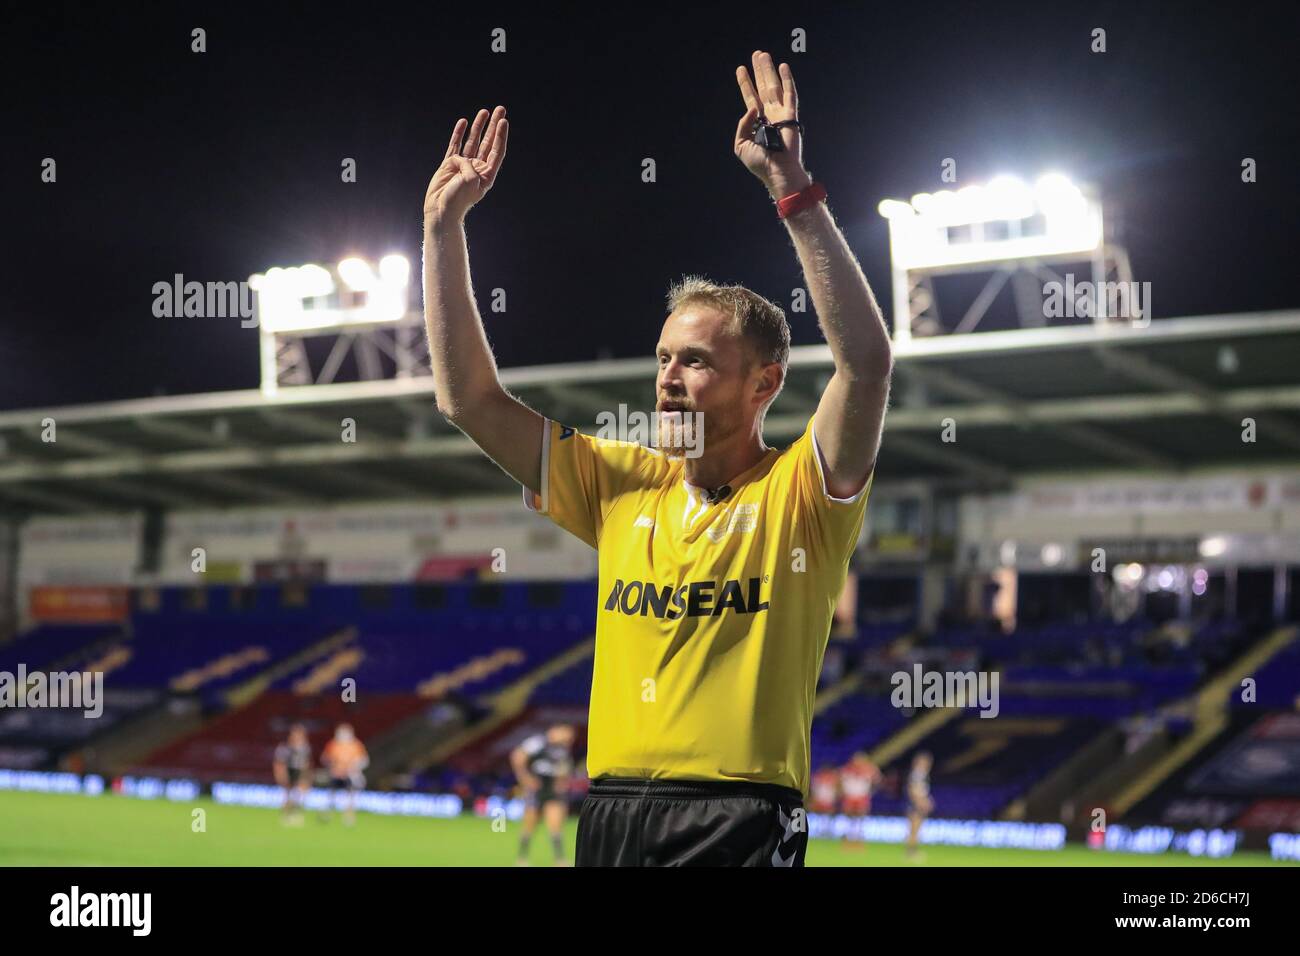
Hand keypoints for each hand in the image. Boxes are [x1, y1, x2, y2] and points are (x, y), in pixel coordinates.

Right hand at [424, 106, 508, 226]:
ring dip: (478, 126)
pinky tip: (463, 122)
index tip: (503, 121)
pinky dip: (459, 134)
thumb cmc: (458, 199)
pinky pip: (455, 145)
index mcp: (487, 175)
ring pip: (473, 141)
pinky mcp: (449, 164)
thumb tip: (458, 158)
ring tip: (484, 111)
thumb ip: (468, 165)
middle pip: (488, 142)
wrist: (441, 210)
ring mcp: (463, 165)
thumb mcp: (470, 181)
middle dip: (494, 125)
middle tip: (501, 109)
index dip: (501, 135)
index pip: (497, 151)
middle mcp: (477, 168)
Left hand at [734, 51, 811, 198]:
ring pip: (774, 86)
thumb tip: (752, 107)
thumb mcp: (741, 145)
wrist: (778, 172)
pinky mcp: (791, 115)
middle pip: (762, 87)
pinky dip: (787, 79)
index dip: (745, 83)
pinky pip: (789, 93)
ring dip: (768, 70)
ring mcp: (781, 114)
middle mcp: (769, 115)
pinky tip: (783, 67)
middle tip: (756, 54)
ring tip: (763, 55)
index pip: (750, 98)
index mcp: (757, 123)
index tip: (741, 69)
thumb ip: (742, 125)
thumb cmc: (760, 163)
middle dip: (759, 71)